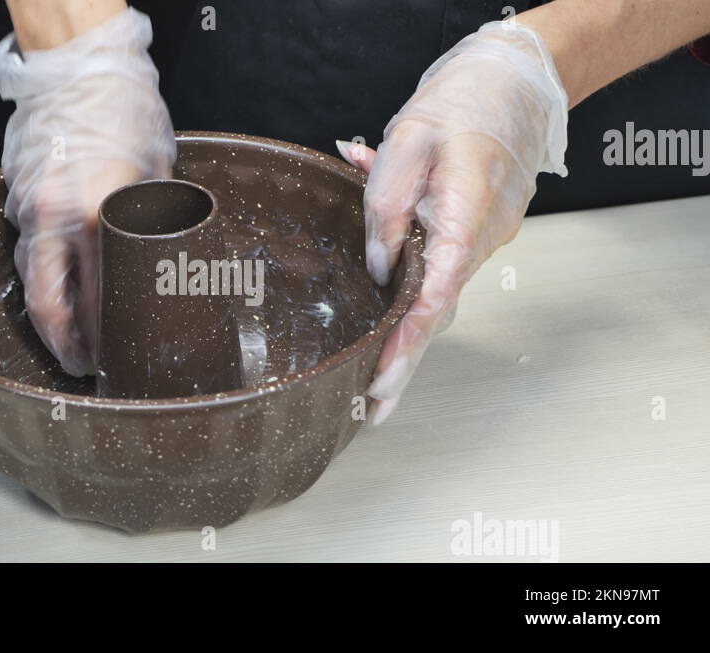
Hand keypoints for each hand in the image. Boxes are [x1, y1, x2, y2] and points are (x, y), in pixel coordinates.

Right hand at [0, 8, 175, 375]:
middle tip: (83, 366)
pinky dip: (40, 279)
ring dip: (49, 317)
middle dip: (63, 345)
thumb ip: (154, 220)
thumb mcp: (156, 172)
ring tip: (69, 340)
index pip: (95, 300)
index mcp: (96, 216)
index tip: (114, 356)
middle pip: (48, 306)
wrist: (76, 67)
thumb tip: (162, 255)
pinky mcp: (16, 197)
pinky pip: (27, 250)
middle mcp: (54, 219)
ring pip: (31, 281)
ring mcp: (29, 209)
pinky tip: (56, 291)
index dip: (103, 337)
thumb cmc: (124, 111)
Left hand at [338, 20, 568, 423]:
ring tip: (377, 376)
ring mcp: (486, 240)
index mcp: (465, 218)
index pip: (432, 297)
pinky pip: (443, 270)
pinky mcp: (479, 233)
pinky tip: (390, 317)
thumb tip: (376, 265)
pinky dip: (418, 300)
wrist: (516, 82)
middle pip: (439, 313)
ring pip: (441, 297)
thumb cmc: (463, 104)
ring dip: (410, 336)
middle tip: (376, 409)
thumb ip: (385, 207)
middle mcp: (481, 240)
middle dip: (406, 362)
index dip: (405, 344)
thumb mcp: (408, 143)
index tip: (380, 380)